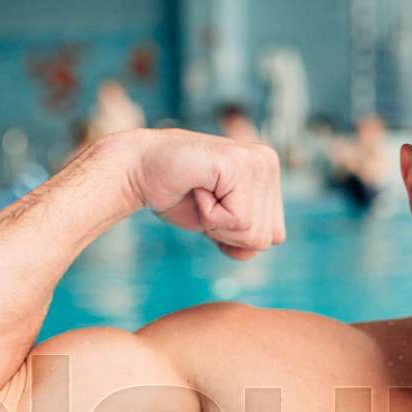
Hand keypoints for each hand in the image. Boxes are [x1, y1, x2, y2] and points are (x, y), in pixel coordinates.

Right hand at [126, 128, 286, 260]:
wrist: (138, 170)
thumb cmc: (178, 196)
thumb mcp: (219, 226)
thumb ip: (243, 241)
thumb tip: (252, 251)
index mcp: (270, 175)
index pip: (273, 236)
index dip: (236, 236)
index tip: (213, 208)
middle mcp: (268, 163)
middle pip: (266, 238)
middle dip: (227, 232)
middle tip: (204, 200)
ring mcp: (257, 160)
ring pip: (253, 232)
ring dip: (217, 224)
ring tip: (201, 194)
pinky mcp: (239, 164)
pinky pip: (238, 220)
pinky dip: (210, 216)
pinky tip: (197, 188)